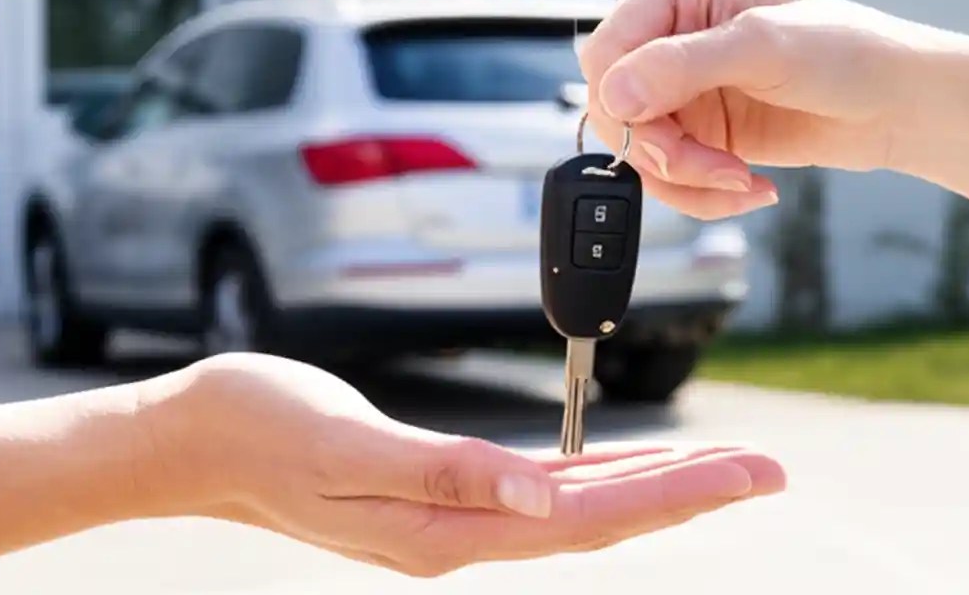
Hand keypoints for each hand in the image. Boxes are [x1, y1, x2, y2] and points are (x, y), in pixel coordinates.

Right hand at [136, 353, 784, 577]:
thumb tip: (541, 496)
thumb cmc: (260, 431)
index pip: (591, 518)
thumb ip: (443, 472)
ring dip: (656, 484)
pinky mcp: (442, 492)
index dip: (679, 494)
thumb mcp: (345, 446)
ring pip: (582, 507)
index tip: (753, 473)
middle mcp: (463, 536)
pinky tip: (625, 467)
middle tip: (772, 469)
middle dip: (693, 492)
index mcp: (449, 531)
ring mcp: (454, 520)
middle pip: (604, 518)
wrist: (195, 442)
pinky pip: (543, 490)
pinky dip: (597, 476)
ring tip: (724, 468)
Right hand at [580, 0, 958, 219]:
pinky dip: (699, 194)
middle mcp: (670, 37)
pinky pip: (668, 176)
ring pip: (637, 149)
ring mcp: (682, 89)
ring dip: (683, 179)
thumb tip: (615, 94)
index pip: (610, 47)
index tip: (660, 130)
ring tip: (738, 180)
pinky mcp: (699, 133)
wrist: (898, 106)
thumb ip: (684, 66)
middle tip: (710, 165)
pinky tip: (745, 186)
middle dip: (659, 148)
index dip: (622, 96)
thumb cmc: (850, 53)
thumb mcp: (765, 48)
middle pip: (612, 105)